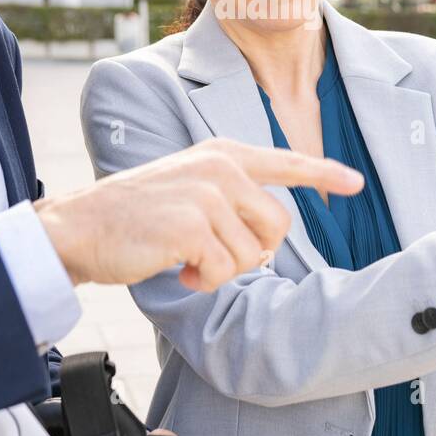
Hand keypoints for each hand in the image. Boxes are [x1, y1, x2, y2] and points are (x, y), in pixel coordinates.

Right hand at [35, 139, 363, 291]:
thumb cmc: (134, 214)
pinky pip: (224, 271)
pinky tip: (176, 268)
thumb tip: (268, 234)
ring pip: (251, 255)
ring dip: (219, 270)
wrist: (80, 227)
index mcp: (222, 154)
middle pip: (278, 226)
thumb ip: (229, 195)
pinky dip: (202, 281)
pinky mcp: (192, 226)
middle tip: (208, 254)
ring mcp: (208, 194)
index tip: (355, 183)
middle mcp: (221, 167)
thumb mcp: (188, 185)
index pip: (285, 162)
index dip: (323, 174)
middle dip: (250, 252)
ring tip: (185, 258)